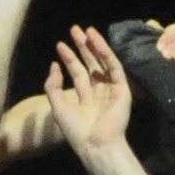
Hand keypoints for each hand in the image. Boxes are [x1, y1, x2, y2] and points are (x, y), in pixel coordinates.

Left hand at [40, 25, 132, 155]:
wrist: (96, 145)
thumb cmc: (77, 132)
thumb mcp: (58, 107)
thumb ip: (53, 86)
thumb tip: (54, 65)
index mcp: (85, 99)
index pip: (78, 73)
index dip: (69, 58)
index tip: (60, 44)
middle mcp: (99, 93)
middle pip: (91, 65)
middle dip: (83, 47)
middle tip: (75, 29)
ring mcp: (111, 91)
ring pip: (103, 64)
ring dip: (95, 46)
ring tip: (86, 30)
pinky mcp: (122, 90)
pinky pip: (114, 68)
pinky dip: (106, 54)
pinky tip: (97, 41)